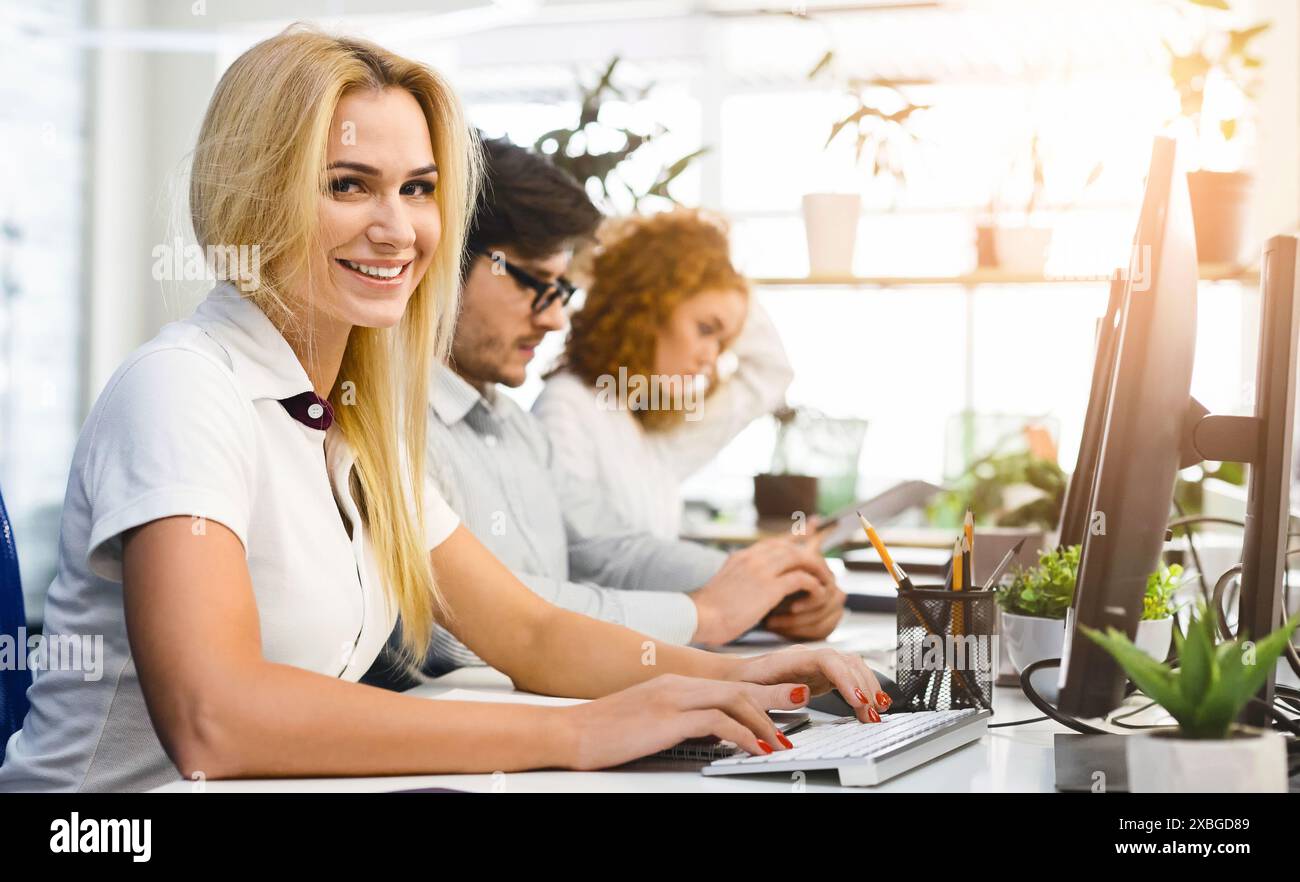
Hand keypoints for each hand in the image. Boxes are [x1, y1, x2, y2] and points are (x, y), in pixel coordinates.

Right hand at [558, 674, 811, 769]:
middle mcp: (679, 686)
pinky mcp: (669, 717)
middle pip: (740, 687)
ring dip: (766, 722)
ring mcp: (674, 698)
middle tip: (803, 704)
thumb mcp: (649, 722)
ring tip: (783, 740)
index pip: (728, 685)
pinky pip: (719, 722)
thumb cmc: (602, 732)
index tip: (783, 703)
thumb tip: (707, 734)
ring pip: (736, 701)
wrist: (569, 732)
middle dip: (775, 698)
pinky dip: (744, 736)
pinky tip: (755, 748)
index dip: (760, 693)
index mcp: (675, 685)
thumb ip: (678, 721)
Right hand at [691, 537, 835, 644]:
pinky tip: (818, 594)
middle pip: (791, 547)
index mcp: (742, 557)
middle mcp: (753, 558)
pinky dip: (813, 586)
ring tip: (826, 581)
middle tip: (825, 566)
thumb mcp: (724, 587)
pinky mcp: (769, 587)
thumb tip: (751, 589)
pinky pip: (801, 579)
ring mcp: (761, 570)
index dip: (794, 537)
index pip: (774, 541)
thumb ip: (740, 580)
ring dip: (817, 569)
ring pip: (800, 558)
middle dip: (811, 555)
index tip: (810, 532)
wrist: (698, 616)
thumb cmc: (708, 611)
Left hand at [728, 645, 890, 723]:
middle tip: (871, 714)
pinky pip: (849, 677)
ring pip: (852, 667)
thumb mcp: (749, 691)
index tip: (857, 700)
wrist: (732, 677)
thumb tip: (803, 694)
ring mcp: (817, 665)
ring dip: (868, 688)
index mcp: (790, 659)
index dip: (845, 678)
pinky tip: (872, 704)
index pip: (826, 660)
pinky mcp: (821, 675)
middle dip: (863, 687)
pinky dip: (863, 689)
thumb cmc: (738, 683)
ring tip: (876, 713)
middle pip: (845, 662)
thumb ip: (774, 692)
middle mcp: (808, 657)